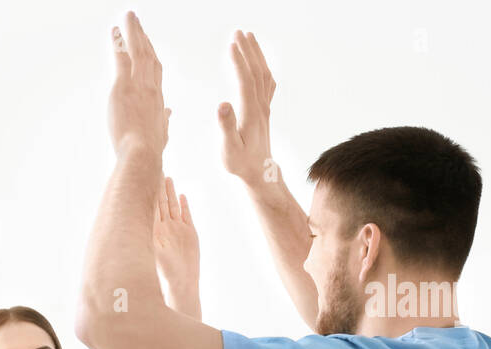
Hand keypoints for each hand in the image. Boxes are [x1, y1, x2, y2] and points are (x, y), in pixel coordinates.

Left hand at [108, 11, 169, 156]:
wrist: (143, 153)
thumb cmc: (150, 149)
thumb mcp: (161, 132)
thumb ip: (164, 119)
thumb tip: (168, 112)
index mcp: (158, 98)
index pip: (155, 70)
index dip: (151, 54)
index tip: (147, 43)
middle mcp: (151, 86)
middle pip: (149, 55)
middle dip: (142, 36)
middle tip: (136, 21)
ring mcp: (138, 85)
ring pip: (137, 51)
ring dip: (133, 31)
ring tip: (128, 17)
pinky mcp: (123, 86)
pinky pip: (121, 58)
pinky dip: (119, 43)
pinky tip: (115, 31)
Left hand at [153, 175, 198, 286]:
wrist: (181, 282)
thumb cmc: (163, 271)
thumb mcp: (153, 252)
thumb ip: (147, 238)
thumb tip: (133, 225)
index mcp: (154, 231)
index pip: (149, 207)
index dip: (147, 193)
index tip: (143, 179)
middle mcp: (164, 228)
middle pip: (160, 203)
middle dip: (158, 188)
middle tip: (155, 170)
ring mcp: (177, 230)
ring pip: (173, 206)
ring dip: (170, 192)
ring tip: (167, 178)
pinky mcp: (189, 233)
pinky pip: (186, 215)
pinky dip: (184, 205)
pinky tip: (181, 195)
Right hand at [218, 30, 276, 188]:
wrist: (258, 173)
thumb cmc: (239, 163)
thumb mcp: (228, 149)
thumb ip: (225, 126)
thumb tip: (222, 104)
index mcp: (250, 113)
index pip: (245, 81)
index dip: (239, 61)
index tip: (231, 44)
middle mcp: (260, 107)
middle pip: (257, 72)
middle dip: (248, 50)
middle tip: (238, 32)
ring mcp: (264, 107)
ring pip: (264, 74)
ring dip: (257, 55)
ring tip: (249, 38)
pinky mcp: (264, 111)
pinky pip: (267, 83)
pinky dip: (263, 67)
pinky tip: (259, 62)